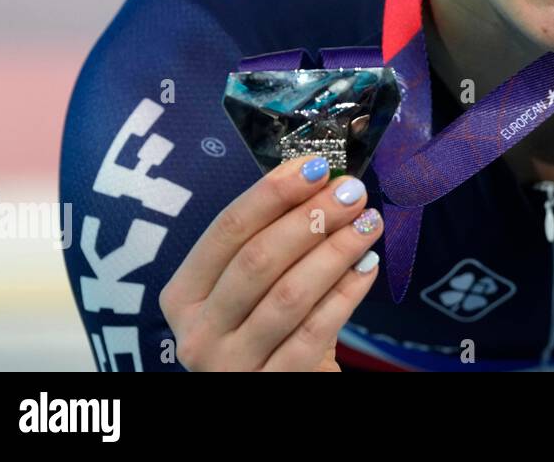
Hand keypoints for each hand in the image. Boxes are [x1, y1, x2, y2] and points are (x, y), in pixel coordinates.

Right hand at [159, 154, 383, 370]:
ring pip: (289, 295)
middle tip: (352, 192)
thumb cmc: (264, 326)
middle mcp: (198, 331)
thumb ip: (274, 237)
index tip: (315, 166)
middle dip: (310, 218)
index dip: (272, 194)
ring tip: (369, 222)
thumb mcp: (252, 286)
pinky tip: (368, 266)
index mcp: (184, 295)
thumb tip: (323, 178)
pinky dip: (346, 293)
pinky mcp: (272, 384)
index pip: (226, 230)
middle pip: (257, 260)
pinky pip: (316, 331)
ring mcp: (231, 364)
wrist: (273, 388)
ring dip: (336, 251)